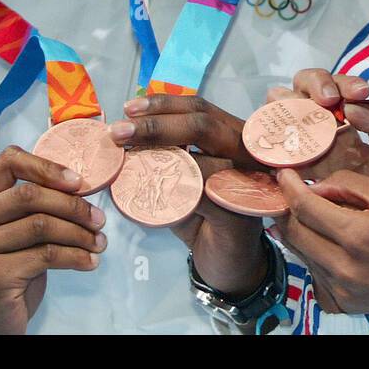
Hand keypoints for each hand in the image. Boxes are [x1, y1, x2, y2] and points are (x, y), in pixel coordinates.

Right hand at [0, 145, 106, 333]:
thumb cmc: (4, 276)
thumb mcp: (10, 236)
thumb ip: (30, 211)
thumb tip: (79, 189)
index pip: (8, 162)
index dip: (47, 167)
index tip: (78, 182)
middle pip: (30, 195)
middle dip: (73, 205)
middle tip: (99, 220)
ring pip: (41, 225)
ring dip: (80, 233)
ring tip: (99, 243)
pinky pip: (47, 254)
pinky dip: (76, 256)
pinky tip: (89, 263)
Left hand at [110, 95, 266, 296]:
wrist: (228, 263)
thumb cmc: (202, 217)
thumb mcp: (181, 181)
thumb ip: (163, 158)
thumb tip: (121, 137)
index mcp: (232, 136)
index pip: (199, 108)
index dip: (163, 105)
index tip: (129, 108)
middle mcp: (246, 151)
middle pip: (204, 123)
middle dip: (156, 124)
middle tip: (120, 131)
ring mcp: (248, 178)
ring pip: (205, 153)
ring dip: (161, 152)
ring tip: (126, 153)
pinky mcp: (241, 209)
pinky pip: (203, 191)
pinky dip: (170, 188)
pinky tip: (142, 192)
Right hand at [269, 69, 368, 182]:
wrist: (359, 220)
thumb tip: (353, 107)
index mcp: (342, 109)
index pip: (339, 83)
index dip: (346, 82)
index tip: (360, 93)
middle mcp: (313, 113)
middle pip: (304, 81)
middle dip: (317, 84)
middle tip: (329, 99)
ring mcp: (290, 130)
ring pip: (278, 99)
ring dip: (290, 102)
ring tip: (305, 118)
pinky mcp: (273, 152)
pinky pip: (262, 133)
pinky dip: (269, 130)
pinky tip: (285, 141)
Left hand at [274, 168, 368, 323]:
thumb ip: (350, 185)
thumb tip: (317, 186)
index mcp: (358, 236)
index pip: (305, 208)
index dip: (289, 187)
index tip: (284, 174)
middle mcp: (343, 268)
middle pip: (294, 233)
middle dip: (290, 210)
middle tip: (294, 194)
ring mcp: (342, 291)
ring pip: (302, 255)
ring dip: (301, 233)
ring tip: (313, 216)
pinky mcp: (344, 306)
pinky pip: (315, 275)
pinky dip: (315, 257)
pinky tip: (329, 246)